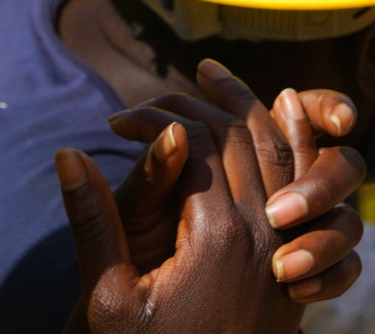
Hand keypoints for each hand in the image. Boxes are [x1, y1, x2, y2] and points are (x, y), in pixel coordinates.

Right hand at [57, 61, 359, 333]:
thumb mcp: (107, 297)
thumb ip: (94, 220)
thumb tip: (67, 153)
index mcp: (217, 237)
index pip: (194, 140)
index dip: (154, 117)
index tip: (116, 120)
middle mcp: (264, 236)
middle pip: (239, 136)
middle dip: (197, 102)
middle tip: (156, 92)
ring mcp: (288, 251)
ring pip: (280, 152)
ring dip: (249, 106)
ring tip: (213, 75)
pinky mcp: (297, 268)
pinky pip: (307, 186)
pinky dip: (297, 140)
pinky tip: (284, 111)